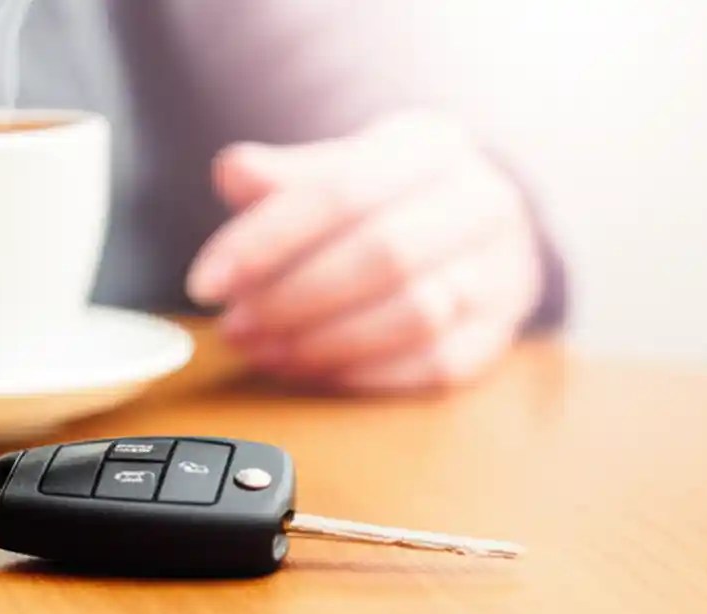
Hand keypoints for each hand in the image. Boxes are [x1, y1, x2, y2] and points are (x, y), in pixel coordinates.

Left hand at [187, 111, 543, 392]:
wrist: (473, 233)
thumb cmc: (385, 200)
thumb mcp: (338, 169)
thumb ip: (285, 177)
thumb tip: (234, 173)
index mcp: (431, 146)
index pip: (340, 191)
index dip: (265, 241)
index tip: (205, 283)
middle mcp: (481, 202)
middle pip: (381, 256)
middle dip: (292, 300)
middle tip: (233, 327)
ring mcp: (501, 271)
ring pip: (412, 315)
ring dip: (322, 343)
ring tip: (261, 351)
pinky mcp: (497, 335)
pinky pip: (431, 365)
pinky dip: (360, 374)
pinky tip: (307, 371)